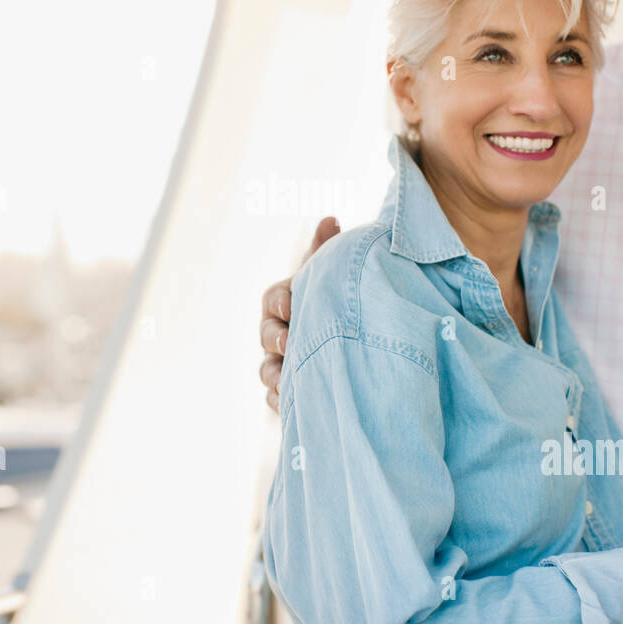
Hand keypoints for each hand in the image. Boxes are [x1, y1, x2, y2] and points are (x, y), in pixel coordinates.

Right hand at [259, 216, 340, 411]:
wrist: (357, 338)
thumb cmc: (336, 299)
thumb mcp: (332, 274)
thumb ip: (326, 251)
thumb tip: (330, 219)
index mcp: (285, 300)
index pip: (272, 298)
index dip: (279, 302)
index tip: (291, 304)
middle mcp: (277, 331)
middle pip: (265, 335)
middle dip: (274, 339)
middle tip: (287, 343)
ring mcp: (281, 362)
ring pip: (267, 371)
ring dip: (275, 375)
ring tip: (286, 381)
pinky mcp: (290, 391)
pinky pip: (278, 399)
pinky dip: (282, 402)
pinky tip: (292, 404)